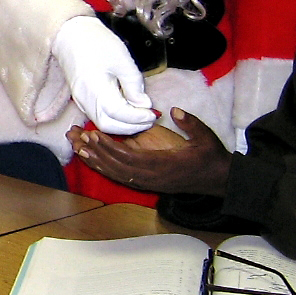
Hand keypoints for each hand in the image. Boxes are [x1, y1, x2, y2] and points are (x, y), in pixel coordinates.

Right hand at [51, 15, 155, 133]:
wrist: (70, 34)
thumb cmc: (96, 42)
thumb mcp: (122, 59)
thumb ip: (134, 85)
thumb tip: (144, 104)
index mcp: (96, 90)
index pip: (120, 114)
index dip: (139, 117)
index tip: (153, 114)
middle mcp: (85, 101)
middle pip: (109, 125)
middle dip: (131, 127)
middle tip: (149, 119)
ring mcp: (81, 101)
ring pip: (102, 124)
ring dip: (122, 125)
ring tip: (140, 117)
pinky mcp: (80, 99)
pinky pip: (97, 116)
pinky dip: (113, 119)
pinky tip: (125, 112)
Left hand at [74, 107, 232, 195]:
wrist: (218, 180)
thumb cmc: (209, 157)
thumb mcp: (205, 137)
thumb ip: (190, 124)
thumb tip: (175, 110)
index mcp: (164, 165)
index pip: (130, 158)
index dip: (110, 147)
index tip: (94, 134)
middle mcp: (152, 177)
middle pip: (117, 167)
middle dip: (96, 152)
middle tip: (77, 138)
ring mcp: (149, 183)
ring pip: (116, 174)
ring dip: (96, 161)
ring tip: (78, 148)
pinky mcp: (148, 184)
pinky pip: (122, 177)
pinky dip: (105, 169)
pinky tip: (94, 161)